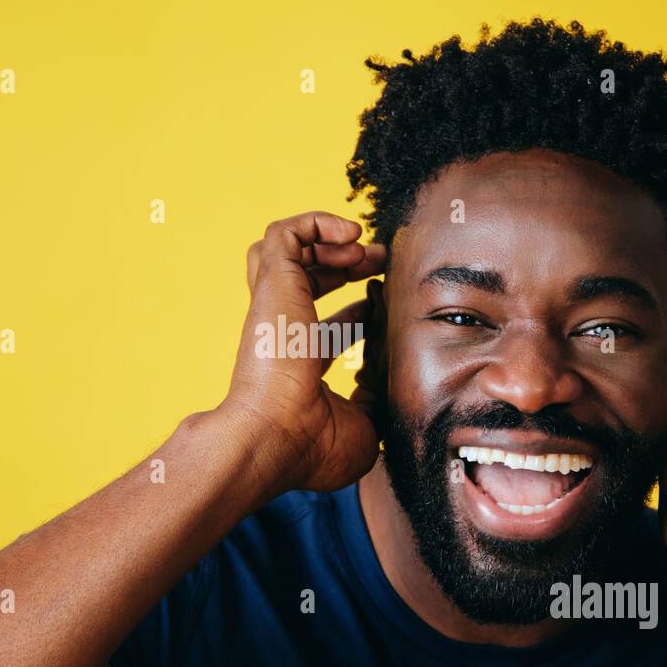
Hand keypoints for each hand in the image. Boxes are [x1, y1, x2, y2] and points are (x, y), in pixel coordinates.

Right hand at [219, 211, 386, 492]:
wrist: (276, 436)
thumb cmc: (312, 444)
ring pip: (286, 250)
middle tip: (381, 263)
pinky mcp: (271, 281)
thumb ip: (380, 398)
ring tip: (363, 248)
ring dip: (329, 242)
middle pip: (307, 281)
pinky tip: (351, 235)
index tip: (383, 307)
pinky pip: (286, 232)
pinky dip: (316, 222)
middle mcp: (281, 331)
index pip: (325, 327)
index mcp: (298, 365)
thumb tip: (394, 379)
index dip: (359, 314)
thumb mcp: (365, 427)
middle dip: (349, 266)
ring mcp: (273, 305)